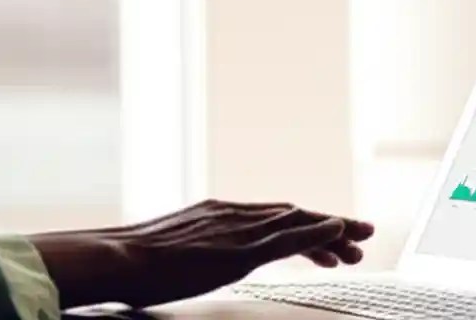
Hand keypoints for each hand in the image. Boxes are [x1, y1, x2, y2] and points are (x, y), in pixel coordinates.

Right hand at [29, 199, 374, 308]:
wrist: (114, 258)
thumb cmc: (130, 263)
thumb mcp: (168, 252)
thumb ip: (190, 251)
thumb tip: (191, 263)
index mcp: (216, 212)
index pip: (272, 215)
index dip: (304, 224)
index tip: (329, 236)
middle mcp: (232, 212)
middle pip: (293, 213)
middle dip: (329, 224)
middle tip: (361, 238)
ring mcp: (237, 227)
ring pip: (299, 221)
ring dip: (334, 229)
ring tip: (361, 242)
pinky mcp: (239, 248)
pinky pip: (288, 237)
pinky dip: (318, 233)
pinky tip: (340, 235)